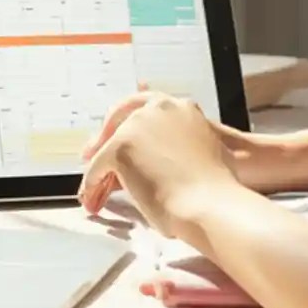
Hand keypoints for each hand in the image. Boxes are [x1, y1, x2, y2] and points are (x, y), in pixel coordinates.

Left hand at [78, 92, 239, 237]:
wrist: (212, 201)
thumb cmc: (216, 187)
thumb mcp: (202, 153)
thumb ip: (179, 147)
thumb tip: (159, 163)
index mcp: (181, 107)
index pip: (143, 106)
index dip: (126, 124)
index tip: (116, 137)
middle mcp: (157, 109)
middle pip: (120, 120)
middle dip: (105, 141)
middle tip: (92, 157)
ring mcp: (136, 126)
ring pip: (107, 146)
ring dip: (99, 169)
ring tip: (95, 192)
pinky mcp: (119, 148)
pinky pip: (97, 166)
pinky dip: (92, 184)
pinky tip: (93, 199)